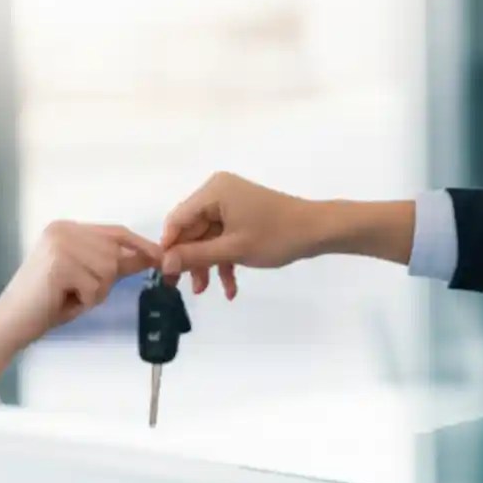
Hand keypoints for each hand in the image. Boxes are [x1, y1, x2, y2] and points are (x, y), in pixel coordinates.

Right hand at [0, 221, 161, 347]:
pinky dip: (84, 302)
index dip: (140, 245)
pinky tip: (62, 302)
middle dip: (104, 281)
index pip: (116, 231)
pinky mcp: (59, 265)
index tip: (160, 257)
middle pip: (114, 254)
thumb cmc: (46, 303)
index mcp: (67, 228)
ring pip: (108, 271)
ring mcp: (60, 245)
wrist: (9, 322)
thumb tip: (149, 257)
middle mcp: (63, 230)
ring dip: (94, 293)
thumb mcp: (85, 277)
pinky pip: (95, 288)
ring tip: (68, 297)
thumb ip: (113, 263)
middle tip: (76, 294)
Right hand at [159, 172, 315, 298]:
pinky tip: (230, 287)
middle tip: (185, 289)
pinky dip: (225, 260)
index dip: (169, 247)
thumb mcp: (232, 249)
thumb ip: (195, 255)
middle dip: (192, 260)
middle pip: (192, 230)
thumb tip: (163, 263)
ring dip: (208, 264)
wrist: (318, 231)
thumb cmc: (275, 236)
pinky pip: (225, 239)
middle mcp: (218, 193)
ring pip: (208, 238)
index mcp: (212, 191)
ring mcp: (231, 205)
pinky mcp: (243, 217)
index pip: (177, 220)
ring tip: (206, 291)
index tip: (164, 275)